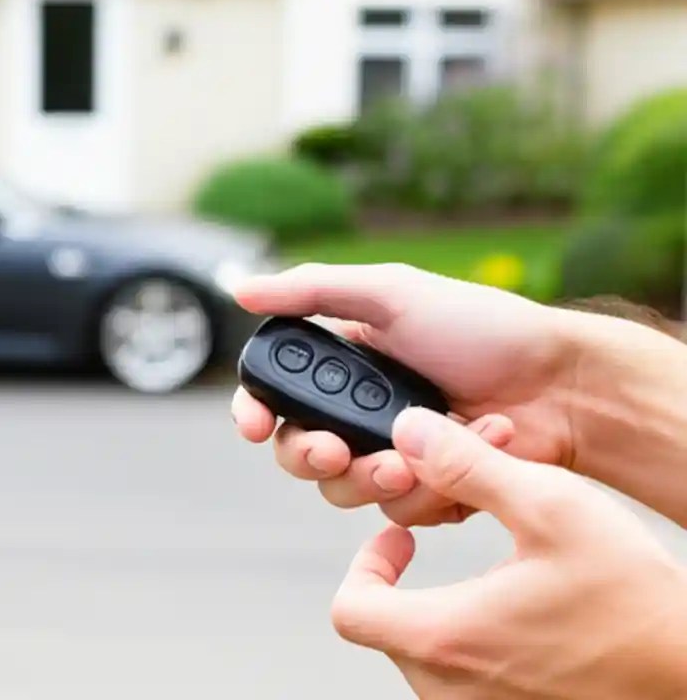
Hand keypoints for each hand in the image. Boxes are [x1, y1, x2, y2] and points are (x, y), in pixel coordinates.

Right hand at [231, 263, 578, 525]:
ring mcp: (393, 452)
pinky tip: (472, 450)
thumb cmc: (482, 329)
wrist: (562, 384)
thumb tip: (239, 290)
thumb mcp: (391, 292)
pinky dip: (435, 486)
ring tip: (415, 458)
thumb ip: (312, 290)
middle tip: (339, 451)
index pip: (274, 395)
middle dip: (312, 456)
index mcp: (342, 363)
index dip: (255, 414)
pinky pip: (400, 509)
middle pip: (298, 453)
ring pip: (344, 490)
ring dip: (375, 476)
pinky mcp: (430, 490)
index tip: (256, 426)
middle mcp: (359, 411)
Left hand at [333, 408, 686, 699]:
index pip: (349, 609)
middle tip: (443, 552)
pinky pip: (466, 683)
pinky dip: (478, 648)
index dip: (364, 564)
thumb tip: (409, 433)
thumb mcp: (553, 509)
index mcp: (445, 638)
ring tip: (492, 581)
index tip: (402, 540)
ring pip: (426, 657)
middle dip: (404, 583)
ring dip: (443, 614)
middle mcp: (450, 690)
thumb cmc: (636, 603)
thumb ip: (469, 467)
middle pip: (386, 630)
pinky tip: (523, 619)